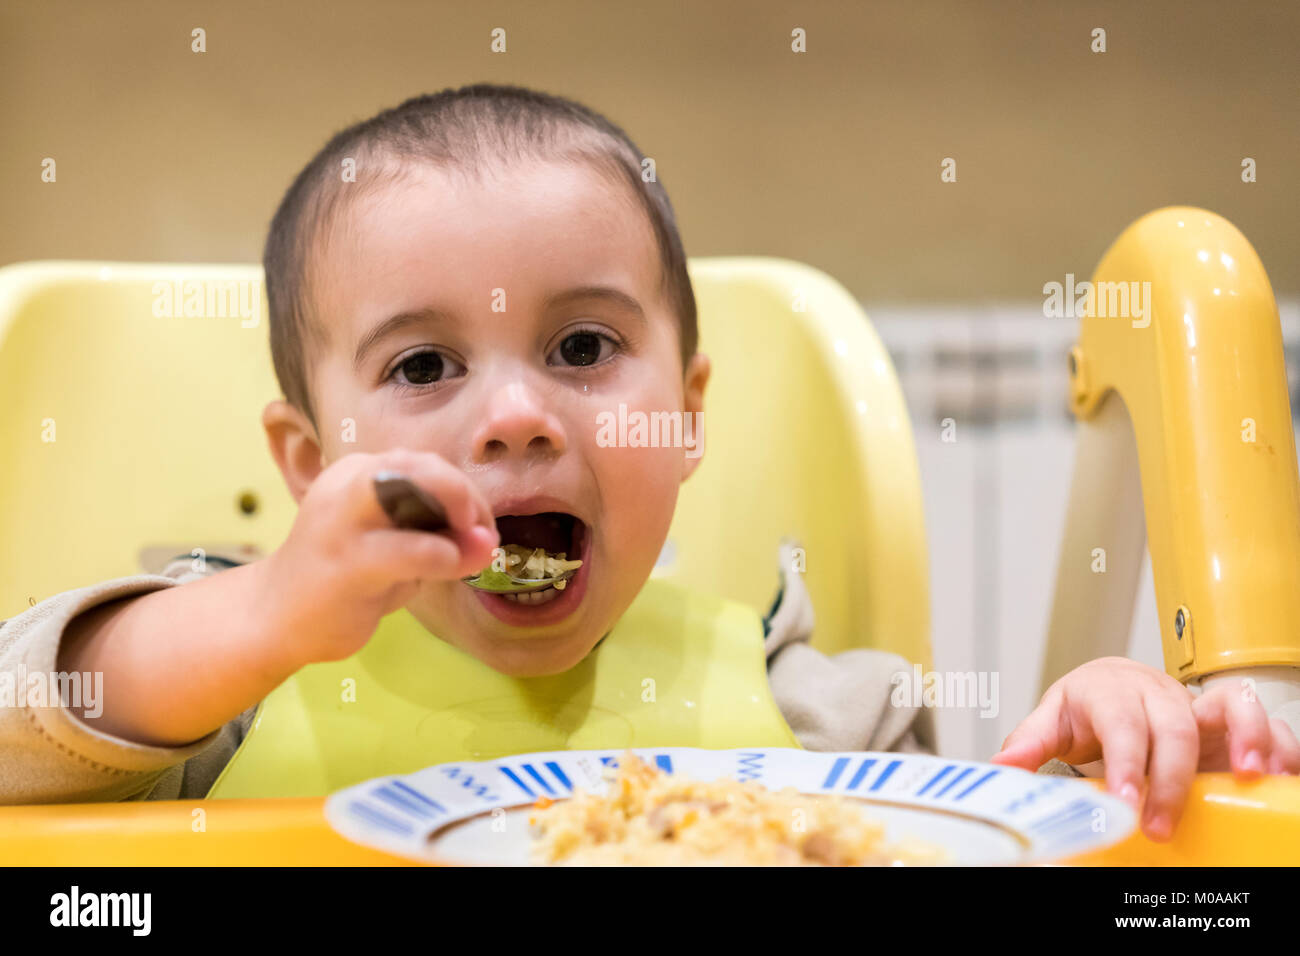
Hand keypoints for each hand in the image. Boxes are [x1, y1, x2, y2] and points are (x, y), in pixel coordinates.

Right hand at [258, 448, 498, 666]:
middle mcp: (348, 484)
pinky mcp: (344, 561)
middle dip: (464, 493)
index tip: (479, 527)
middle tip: (481, 531)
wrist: (275, 618)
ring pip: (407, 484)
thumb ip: (441, 541)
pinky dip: (437, 554)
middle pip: (420, 464)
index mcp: (360, 474)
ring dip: (456, 507)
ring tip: (473, 543)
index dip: (464, 491)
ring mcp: (343, 521)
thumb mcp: (399, 554)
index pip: (425, 463)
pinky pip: (402, 549)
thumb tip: (487, 542)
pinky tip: (450, 565)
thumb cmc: (344, 582)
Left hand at [989, 657, 1299, 840]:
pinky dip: (1274, 743)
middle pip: (1172, 726)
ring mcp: (1194, 704)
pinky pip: (1259, 721)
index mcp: (1110, 689)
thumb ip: (1031, 742)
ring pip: (1229, 705)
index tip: (1125, 798)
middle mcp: (1156, 691)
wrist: (1115, 685)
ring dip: (1243, 739)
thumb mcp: (1053, 719)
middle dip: (1169, 778)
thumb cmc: (1087, 704)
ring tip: (1248, 777)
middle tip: (1158, 824)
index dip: (1126, 759)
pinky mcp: (1224, 721)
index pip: (1121, 722)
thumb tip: (1003, 764)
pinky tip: (1274, 774)